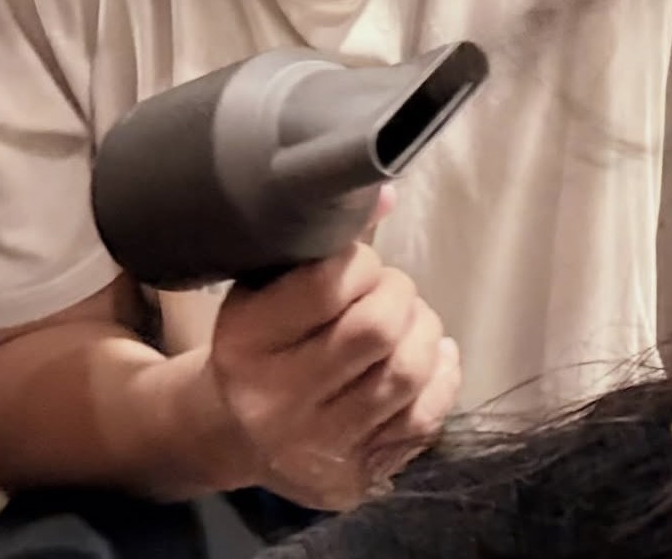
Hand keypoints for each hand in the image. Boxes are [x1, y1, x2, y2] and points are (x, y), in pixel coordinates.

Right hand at [208, 241, 459, 509]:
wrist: (231, 433)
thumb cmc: (259, 341)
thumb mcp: (266, 285)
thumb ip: (324, 241)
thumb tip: (387, 193)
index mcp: (245, 342)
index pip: (329, 285)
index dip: (362, 262)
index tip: (360, 264)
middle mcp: (275, 401)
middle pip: (377, 329)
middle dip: (400, 295)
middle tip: (392, 291)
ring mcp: (317, 447)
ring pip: (408, 372)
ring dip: (424, 331)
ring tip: (410, 320)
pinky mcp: (354, 477)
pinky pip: (424, 418)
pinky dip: (440, 376)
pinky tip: (430, 357)